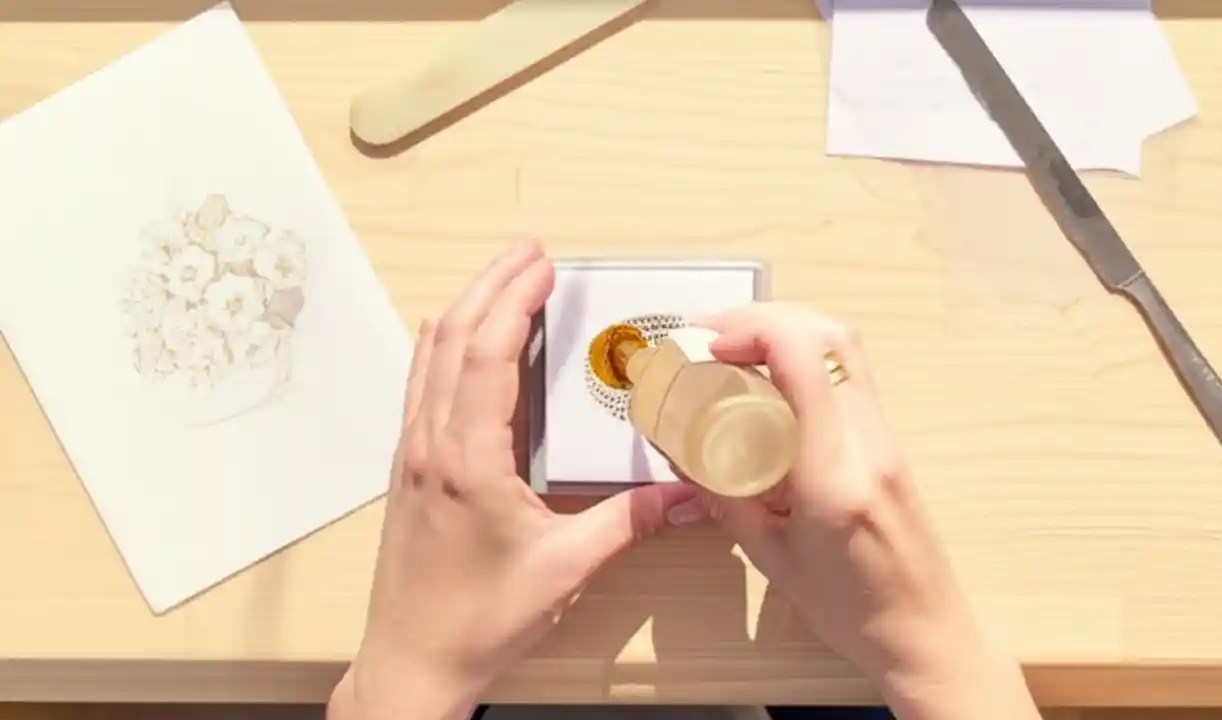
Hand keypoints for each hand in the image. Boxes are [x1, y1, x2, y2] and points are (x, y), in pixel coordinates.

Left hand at [329, 240, 699, 719]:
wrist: (412, 662)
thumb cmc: (479, 620)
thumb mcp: (564, 569)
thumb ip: (627, 523)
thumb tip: (684, 494)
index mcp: (466, 459)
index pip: (487, 355)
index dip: (514, 300)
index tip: (543, 265)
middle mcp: (429, 444)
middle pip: (452, 339)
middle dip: (491, 286)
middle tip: (529, 252)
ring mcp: (411, 455)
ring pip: (429, 358)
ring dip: (465, 309)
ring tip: (501, 279)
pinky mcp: (407, 470)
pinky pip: (419, 388)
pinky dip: (439, 348)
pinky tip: (449, 339)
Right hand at [692, 303, 1039, 719]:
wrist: (926, 633)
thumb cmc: (850, 611)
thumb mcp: (769, 558)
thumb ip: (722, 498)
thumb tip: (679, 448)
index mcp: (834, 477)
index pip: (807, 364)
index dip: (753, 330)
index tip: (706, 343)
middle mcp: (868, 444)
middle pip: (830, 336)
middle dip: (764, 316)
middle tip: (710, 335)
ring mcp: (887, 437)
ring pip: (845, 347)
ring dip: (786, 329)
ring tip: (734, 349)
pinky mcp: (890, 440)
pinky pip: (848, 374)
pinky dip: (805, 356)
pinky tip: (769, 379)